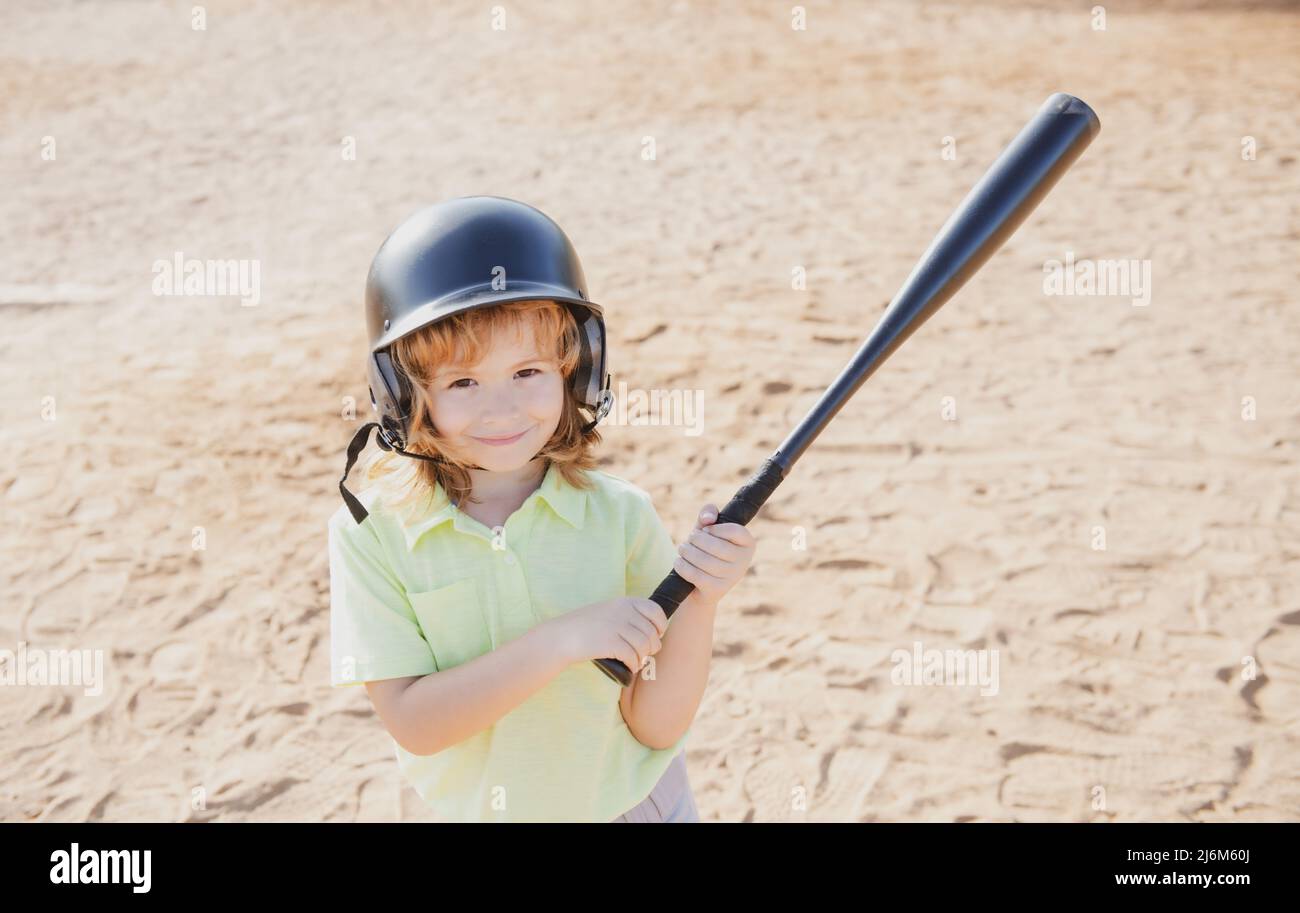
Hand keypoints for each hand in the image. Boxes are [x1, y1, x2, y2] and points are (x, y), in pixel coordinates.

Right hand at [545, 596, 668, 672]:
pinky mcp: (611, 642)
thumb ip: (630, 616)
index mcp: (625, 601)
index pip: (655, 611)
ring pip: (644, 646)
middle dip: (652, 647)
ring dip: (642, 657)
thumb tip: (655, 633)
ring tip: (636, 662)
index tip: (657, 635)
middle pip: (651, 632)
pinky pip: (632, 656)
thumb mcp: (610, 611)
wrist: (562, 636)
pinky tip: (630, 667)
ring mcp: (617, 626)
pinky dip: (634, 665)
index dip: (660, 625)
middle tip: (644, 653)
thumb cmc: (587, 626)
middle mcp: (624, 611)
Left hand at [672, 503, 756, 605]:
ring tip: (683, 549)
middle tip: (689, 539)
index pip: (736, 531)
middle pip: (718, 546)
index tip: (705, 530)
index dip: (716, 529)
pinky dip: (683, 566)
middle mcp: (744, 561)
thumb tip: (707, 518)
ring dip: (687, 552)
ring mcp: (732, 577)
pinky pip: (696, 575)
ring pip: (705, 561)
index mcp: (748, 543)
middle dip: (696, 540)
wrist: (699, 586)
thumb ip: (708, 514)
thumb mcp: (706, 529)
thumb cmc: (705, 550)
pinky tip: (679, 561)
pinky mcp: (717, 590)